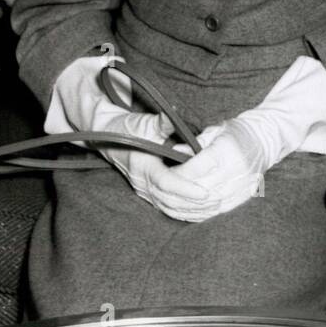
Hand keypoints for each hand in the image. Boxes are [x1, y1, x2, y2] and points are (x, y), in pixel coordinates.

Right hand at [47, 55, 211, 219]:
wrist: (107, 136)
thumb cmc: (129, 127)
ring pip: (169, 208)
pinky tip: (201, 212)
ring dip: (192, 211)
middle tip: (218, 201)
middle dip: (195, 203)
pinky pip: (167, 209)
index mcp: (142, 166)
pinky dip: (185, 212)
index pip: (167, 183)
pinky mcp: (148, 193)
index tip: (206, 192)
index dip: (187, 189)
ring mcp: (144, 191)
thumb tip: (172, 113)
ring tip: (214, 208)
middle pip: (170, 201)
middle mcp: (142, 183)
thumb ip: (160, 123)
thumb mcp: (144, 123)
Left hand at [166, 117, 273, 221]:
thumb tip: (174, 151)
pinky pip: (217, 210)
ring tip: (171, 200)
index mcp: (227, 150)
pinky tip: (187, 209)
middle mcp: (235, 171)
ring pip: (207, 203)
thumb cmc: (238, 132)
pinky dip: (200, 212)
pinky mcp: (243, 197)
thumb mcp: (215, 130)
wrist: (266, 141)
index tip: (164, 172)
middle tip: (161, 189)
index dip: (178, 173)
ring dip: (187, 204)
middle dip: (178, 191)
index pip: (196, 168)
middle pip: (199, 188)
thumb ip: (194, 142)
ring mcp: (241, 187)